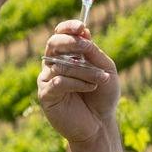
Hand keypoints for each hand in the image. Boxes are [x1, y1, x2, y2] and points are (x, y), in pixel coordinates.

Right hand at [37, 20, 118, 146]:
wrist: (100, 125)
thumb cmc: (103, 96)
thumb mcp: (106, 70)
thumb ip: (94, 52)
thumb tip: (84, 32)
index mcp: (67, 55)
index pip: (60, 34)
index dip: (68, 27)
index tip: (81, 26)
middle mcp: (54, 64)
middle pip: (53, 44)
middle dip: (71, 42)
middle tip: (87, 46)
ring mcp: (47, 79)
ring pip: (60, 65)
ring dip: (84, 70)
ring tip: (101, 79)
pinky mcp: (45, 95)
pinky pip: (58, 82)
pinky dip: (77, 83)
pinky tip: (90, 88)